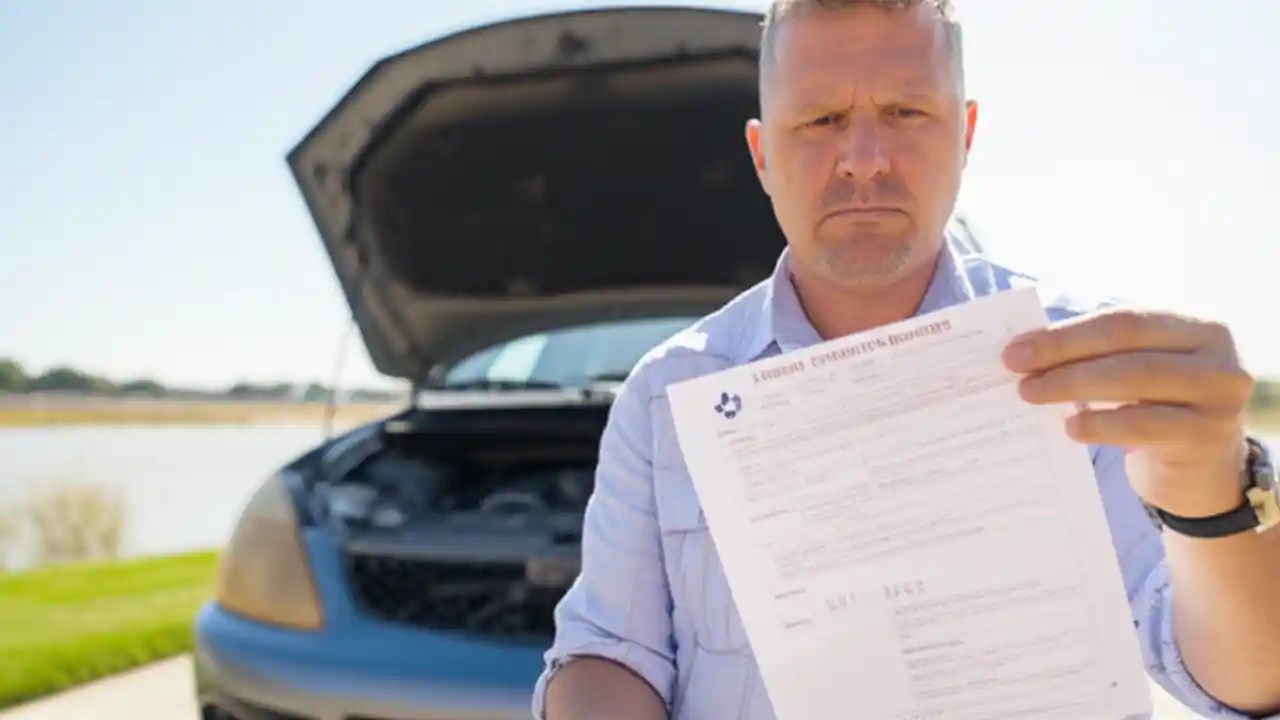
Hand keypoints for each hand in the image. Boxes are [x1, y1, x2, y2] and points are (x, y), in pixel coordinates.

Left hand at [1002, 308, 1253, 517]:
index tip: (1016, 348)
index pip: (1121, 319)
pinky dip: (1100, 424)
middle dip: (1063, 354)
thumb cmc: (1156, 410)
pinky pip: (1143, 424)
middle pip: (1126, 341)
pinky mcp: (1208, 434)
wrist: (1203, 471)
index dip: (1066, 333)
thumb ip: (1098, 355)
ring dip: (1073, 384)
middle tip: (1015, 369)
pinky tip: (1071, 428)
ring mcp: (1219, 393)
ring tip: (1032, 394)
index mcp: (1194, 324)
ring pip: (1134, 377)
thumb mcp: (1137, 373)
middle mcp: (1216, 352)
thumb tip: (1025, 349)